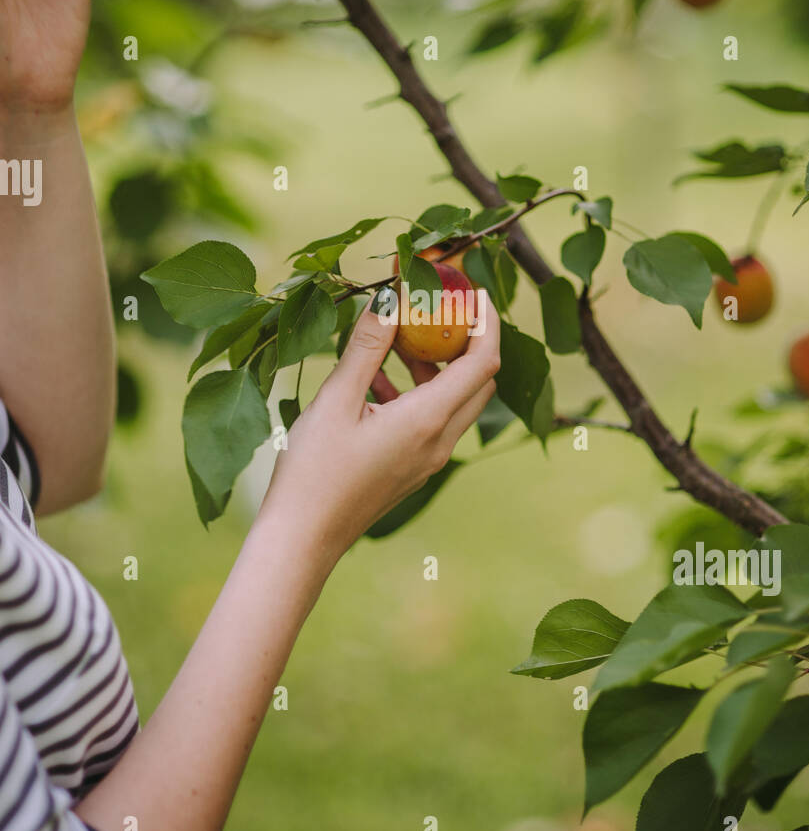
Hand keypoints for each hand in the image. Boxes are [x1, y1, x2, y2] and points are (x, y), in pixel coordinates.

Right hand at [262, 295, 500, 559]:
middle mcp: (439, 441)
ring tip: (395, 341)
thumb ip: (367, 346)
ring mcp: (428, 459)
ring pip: (455, 401)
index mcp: (427, 420)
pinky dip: (418, 392)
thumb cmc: (313, 472)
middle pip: (478, 381)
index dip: (485, 321)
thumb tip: (392, 298)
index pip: (483, 360)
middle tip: (436, 311)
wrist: (302, 539)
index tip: (471, 291)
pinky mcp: (412, 469)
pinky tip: (374, 380)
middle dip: (465, 340)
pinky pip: (432, 422)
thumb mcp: (336, 399)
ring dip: (436, 366)